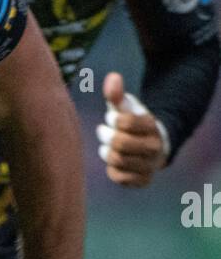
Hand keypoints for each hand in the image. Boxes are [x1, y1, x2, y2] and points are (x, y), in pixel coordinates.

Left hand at [98, 73, 169, 187]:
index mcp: (152, 125)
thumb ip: (117, 94)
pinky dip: (111, 169)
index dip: (113, 119)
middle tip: (103, 131)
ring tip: (107, 146)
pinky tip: (114, 160)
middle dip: (105, 136)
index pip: (125, 122)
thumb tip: (112, 77)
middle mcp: (155, 146)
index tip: (113, 118)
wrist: (152, 146)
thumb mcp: (126, 107)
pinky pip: (119, 178)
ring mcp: (150, 165)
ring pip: (118, 161)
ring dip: (107, 152)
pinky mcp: (143, 180)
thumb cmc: (133, 123)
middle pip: (119, 143)